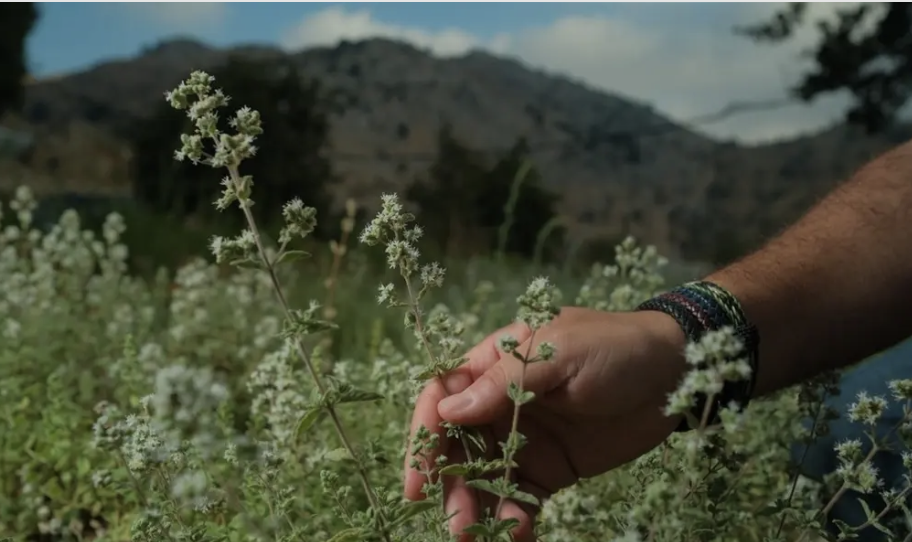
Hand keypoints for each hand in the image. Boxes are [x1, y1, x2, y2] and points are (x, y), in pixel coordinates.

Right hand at [403, 307, 689, 540]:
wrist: (676, 373)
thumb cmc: (616, 347)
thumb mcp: (561, 353)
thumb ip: (506, 383)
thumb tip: (447, 412)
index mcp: (493, 365)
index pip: (441, 399)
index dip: (424, 439)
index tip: (419, 482)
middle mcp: (499, 405)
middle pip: (457, 448)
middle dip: (451, 487)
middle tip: (457, 525)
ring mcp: (524, 440)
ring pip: (485, 479)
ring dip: (478, 510)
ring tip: (480, 539)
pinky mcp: (550, 469)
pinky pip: (521, 499)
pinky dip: (514, 521)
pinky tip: (520, 536)